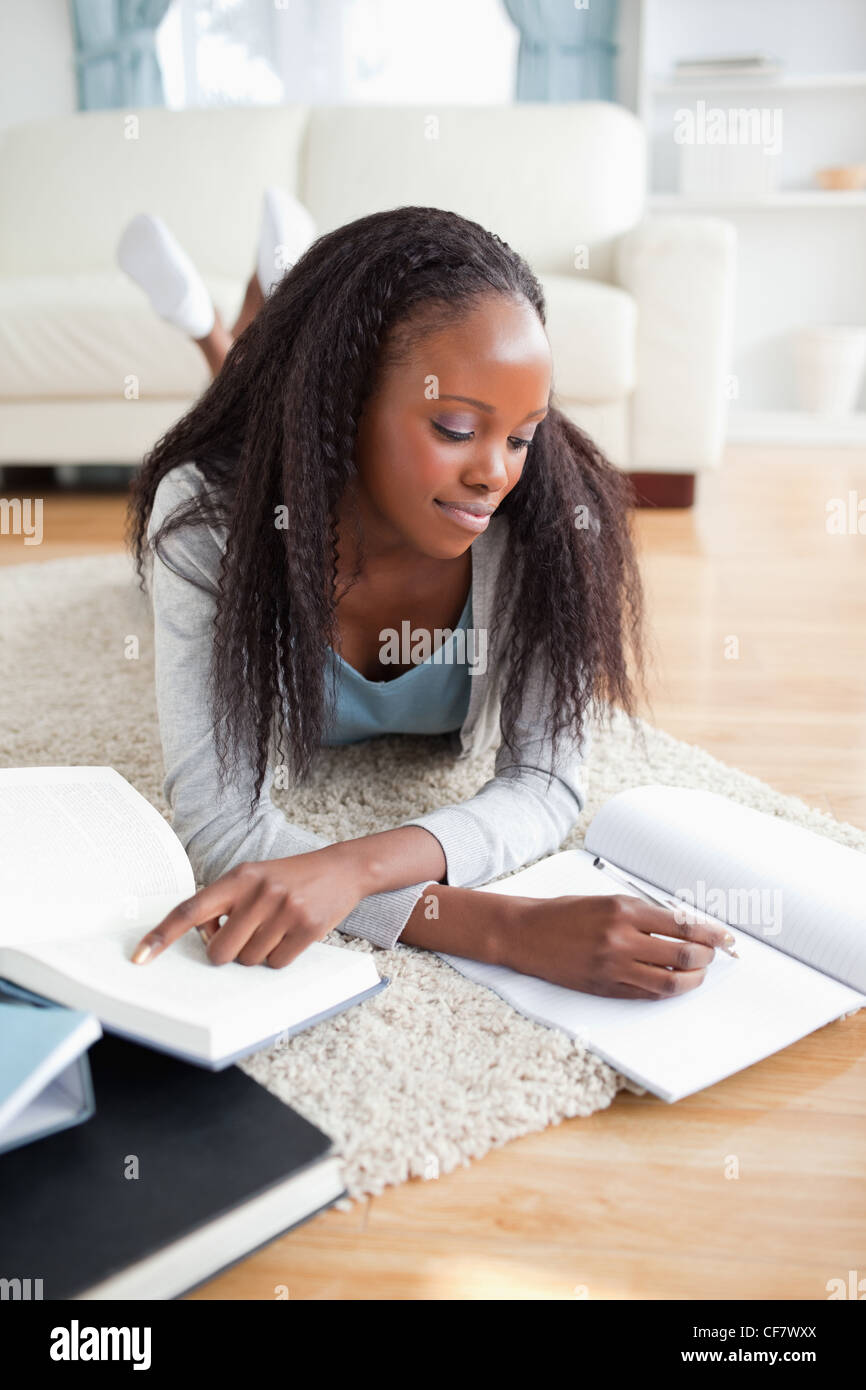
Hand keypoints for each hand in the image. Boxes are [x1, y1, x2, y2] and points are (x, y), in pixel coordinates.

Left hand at [130, 843, 371, 968]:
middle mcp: (259, 892)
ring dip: (258, 953)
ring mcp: (284, 910)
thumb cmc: (289, 878)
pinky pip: (276, 964)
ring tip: (275, 928)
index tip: (140, 956)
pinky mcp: (307, 928)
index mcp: (238, 878)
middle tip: (244, 936)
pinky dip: (279, 957)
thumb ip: (226, 904)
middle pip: (220, 951)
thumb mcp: (253, 879)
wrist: (341, 869)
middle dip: (227, 953)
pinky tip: (291, 935)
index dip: (162, 935)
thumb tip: (206, 940)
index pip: (190, 910)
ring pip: (249, 960)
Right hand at [506, 894, 734, 998]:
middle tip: (712, 954)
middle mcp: (620, 938)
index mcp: (623, 909)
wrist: (526, 933)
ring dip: (692, 978)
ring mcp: (613, 966)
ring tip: (697, 972)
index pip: (681, 924)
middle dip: (706, 956)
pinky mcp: (605, 986)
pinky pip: (647, 993)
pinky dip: (666, 989)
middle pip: (682, 954)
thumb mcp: (606, 901)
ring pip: (669, 980)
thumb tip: (682, 927)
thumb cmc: (565, 913)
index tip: (724, 936)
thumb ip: (643, 914)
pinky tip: (672, 982)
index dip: (710, 933)